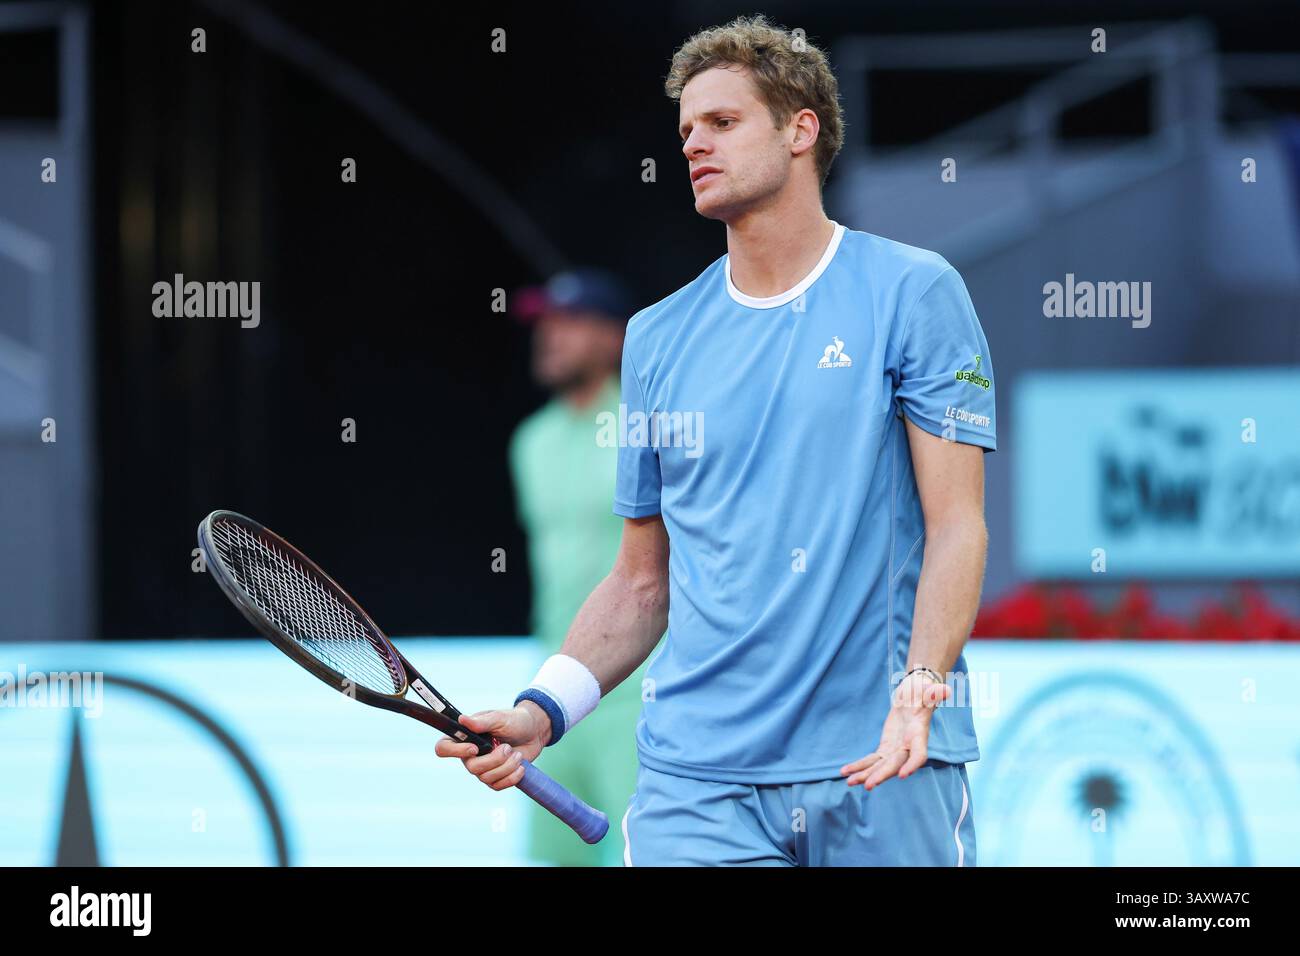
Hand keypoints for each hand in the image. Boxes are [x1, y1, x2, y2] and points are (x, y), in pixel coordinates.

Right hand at [433, 701, 550, 790]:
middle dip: (495, 760)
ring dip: (507, 767)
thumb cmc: (515, 720)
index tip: (475, 748)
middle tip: (508, 748)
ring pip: (487, 778)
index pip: (444, 747)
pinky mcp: (496, 777)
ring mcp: (483, 767)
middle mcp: (470, 754)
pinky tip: (520, 766)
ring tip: (517, 755)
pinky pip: (497, 786)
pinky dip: (512, 777)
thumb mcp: (499, 718)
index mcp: (466, 736)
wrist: (534, 732)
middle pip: (472, 768)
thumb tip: (461, 719)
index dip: (455, 751)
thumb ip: (481, 721)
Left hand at [840, 672, 950, 789]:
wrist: (914, 698)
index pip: (919, 755)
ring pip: (880, 767)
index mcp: (919, 736)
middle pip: (895, 765)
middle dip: (881, 775)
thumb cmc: (923, 694)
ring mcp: (896, 750)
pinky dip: (859, 766)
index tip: (902, 775)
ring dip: (865, 775)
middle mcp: (908, 748)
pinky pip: (872, 760)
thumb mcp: (929, 691)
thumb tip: (945, 690)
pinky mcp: (886, 749)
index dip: (911, 765)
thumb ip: (935, 693)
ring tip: (850, 782)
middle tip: (868, 785)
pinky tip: (846, 772)